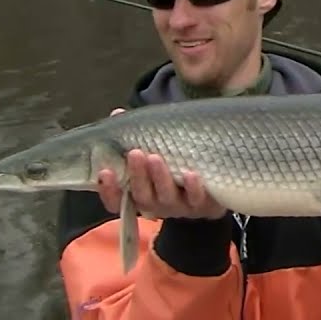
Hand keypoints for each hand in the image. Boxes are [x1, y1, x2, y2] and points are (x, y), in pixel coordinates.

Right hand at [95, 108, 226, 219]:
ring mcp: (180, 206)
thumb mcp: (155, 145)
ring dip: (160, 178)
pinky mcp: (204, 205)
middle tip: (135, 153)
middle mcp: (157, 204)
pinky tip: (190, 174)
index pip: (117, 201)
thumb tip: (117, 113)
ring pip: (166, 198)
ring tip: (155, 158)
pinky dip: (193, 188)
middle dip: (137, 175)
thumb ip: (135, 133)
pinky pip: (197, 199)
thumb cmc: (176, 158)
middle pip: (142, 197)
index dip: (108, 190)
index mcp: (140, 193)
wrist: (216, 174)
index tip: (105, 172)